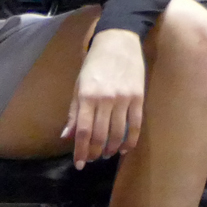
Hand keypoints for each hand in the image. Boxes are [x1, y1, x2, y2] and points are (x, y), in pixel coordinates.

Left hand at [64, 29, 144, 168]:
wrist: (119, 42)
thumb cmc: (95, 64)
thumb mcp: (79, 86)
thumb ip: (74, 112)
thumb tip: (68, 136)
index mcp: (87, 97)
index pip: (83, 131)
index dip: (80, 151)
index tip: (79, 164)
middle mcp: (105, 100)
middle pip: (100, 135)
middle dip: (95, 152)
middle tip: (92, 159)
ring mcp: (124, 99)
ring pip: (117, 132)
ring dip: (111, 148)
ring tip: (106, 154)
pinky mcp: (138, 97)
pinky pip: (136, 124)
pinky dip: (130, 139)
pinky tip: (124, 147)